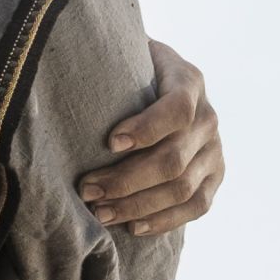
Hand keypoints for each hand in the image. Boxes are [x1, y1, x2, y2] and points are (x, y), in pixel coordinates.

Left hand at [82, 40, 222, 234]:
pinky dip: (163, 221)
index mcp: (189, 80)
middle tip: (88, 190)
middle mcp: (209, 117)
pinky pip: (196, 207)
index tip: (109, 142)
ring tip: (100, 212)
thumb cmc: (129, 70)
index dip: (146, 129)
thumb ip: (109, 57)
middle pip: (173, 159)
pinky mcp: (214, 177)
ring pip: (182, 189)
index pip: (178, 109)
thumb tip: (64, 62)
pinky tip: (132, 226)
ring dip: (137, 205)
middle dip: (126, 180)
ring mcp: (215, 150)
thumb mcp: (125, 53)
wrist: (162, 84)